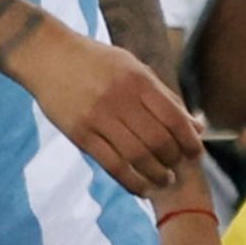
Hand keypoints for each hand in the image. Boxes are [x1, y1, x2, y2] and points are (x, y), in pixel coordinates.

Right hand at [17, 25, 202, 194]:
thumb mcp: (134, 68)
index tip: (197, 154)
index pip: (173, 118)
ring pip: (136, 156)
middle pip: (157, 140)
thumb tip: (197, 126)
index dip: (189, 141)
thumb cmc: (97, 61)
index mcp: (139, 80)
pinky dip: (131, 181)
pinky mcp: (80, 134)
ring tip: (166, 181)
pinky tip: (142, 188)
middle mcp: (121, 99)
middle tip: (179, 168)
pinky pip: (111, 165)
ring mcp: (99, 118)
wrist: (48, 56)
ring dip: (156, 175)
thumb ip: (165, 97)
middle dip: (174, 159)